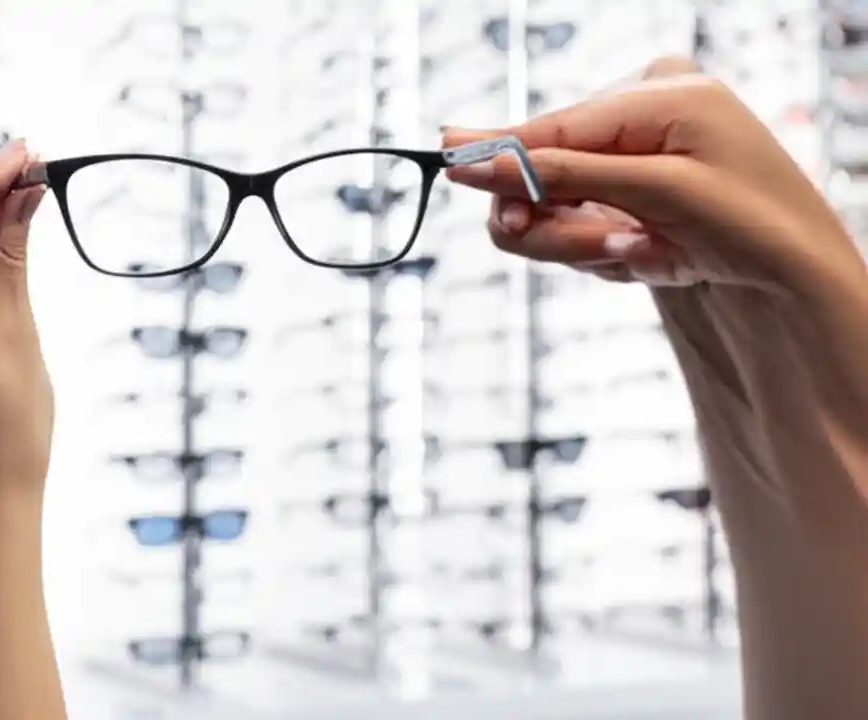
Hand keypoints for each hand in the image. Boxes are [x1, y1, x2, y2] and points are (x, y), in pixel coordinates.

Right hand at [443, 56, 864, 295]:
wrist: (800, 280)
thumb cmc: (751, 221)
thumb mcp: (657, 191)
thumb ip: (563, 175)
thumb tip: (476, 162)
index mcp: (657, 91)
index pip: (556, 124)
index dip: (499, 149)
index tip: (447, 160)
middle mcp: (637, 118)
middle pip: (545, 168)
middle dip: (559, 218)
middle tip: (595, 249)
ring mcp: (629, 159)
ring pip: (551, 205)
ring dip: (581, 241)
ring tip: (638, 253)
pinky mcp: (622, 198)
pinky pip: (573, 226)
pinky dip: (597, 249)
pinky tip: (646, 253)